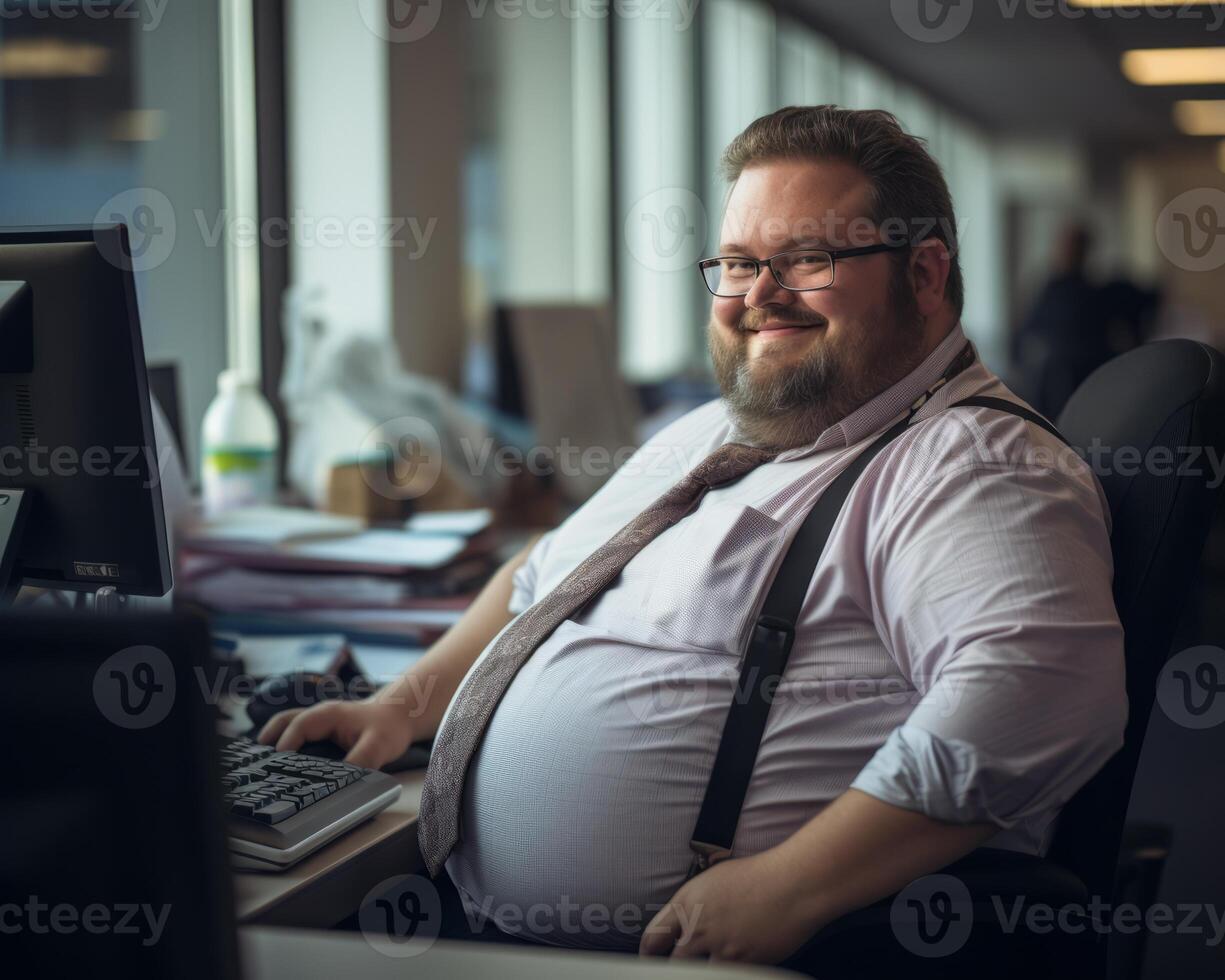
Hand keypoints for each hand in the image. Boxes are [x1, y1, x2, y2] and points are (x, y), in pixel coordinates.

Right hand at [257, 698, 414, 769]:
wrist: (398, 715)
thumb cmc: (388, 728)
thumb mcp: (379, 745)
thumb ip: (362, 760)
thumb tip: (344, 778)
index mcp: (329, 715)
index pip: (299, 725)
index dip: (286, 743)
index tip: (276, 761)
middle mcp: (319, 715)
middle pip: (284, 721)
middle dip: (268, 739)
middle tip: (254, 760)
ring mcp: (318, 720)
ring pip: (286, 724)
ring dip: (272, 739)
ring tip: (258, 760)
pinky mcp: (320, 729)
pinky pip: (295, 732)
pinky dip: (283, 742)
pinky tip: (278, 761)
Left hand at [639, 849, 824, 963]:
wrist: (793, 884)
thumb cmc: (760, 875)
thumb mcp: (716, 879)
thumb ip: (696, 902)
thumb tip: (688, 920)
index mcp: (687, 901)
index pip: (653, 936)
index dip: (648, 953)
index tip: (649, 959)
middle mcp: (698, 925)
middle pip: (674, 961)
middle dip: (674, 968)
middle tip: (678, 968)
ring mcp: (719, 945)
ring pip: (697, 972)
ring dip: (702, 969)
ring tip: (714, 960)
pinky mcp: (741, 961)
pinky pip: (726, 974)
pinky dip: (727, 971)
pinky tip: (734, 965)